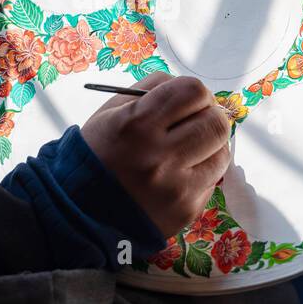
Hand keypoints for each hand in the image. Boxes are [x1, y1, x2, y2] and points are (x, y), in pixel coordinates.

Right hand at [80, 73, 230, 239]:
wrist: (79, 213)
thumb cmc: (96, 155)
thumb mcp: (110, 113)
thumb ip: (152, 91)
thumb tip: (194, 90)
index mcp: (136, 124)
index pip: (193, 91)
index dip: (196, 92)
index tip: (190, 101)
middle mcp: (159, 155)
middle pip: (216, 122)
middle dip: (211, 116)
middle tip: (197, 122)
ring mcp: (176, 187)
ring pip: (222, 153)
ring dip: (211, 146)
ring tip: (190, 149)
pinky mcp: (186, 210)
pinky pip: (211, 180)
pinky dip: (202, 172)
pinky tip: (180, 175)